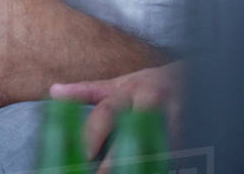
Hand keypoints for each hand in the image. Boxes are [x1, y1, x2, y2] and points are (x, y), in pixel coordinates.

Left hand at [50, 61, 182, 162]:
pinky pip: (175, 156)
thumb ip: (85, 91)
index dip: (95, 133)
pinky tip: (151, 171)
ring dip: (142, 165)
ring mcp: (174, 122)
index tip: (84, 154)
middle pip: (132, 135)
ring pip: (157, 149)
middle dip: (117, 161)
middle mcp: (151, 105)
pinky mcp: (190, 137)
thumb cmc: (147, 85)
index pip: (107, 112)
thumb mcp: (117, 84)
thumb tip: (53, 91)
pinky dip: (163, 167)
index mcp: (129, 92)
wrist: (190, 79)